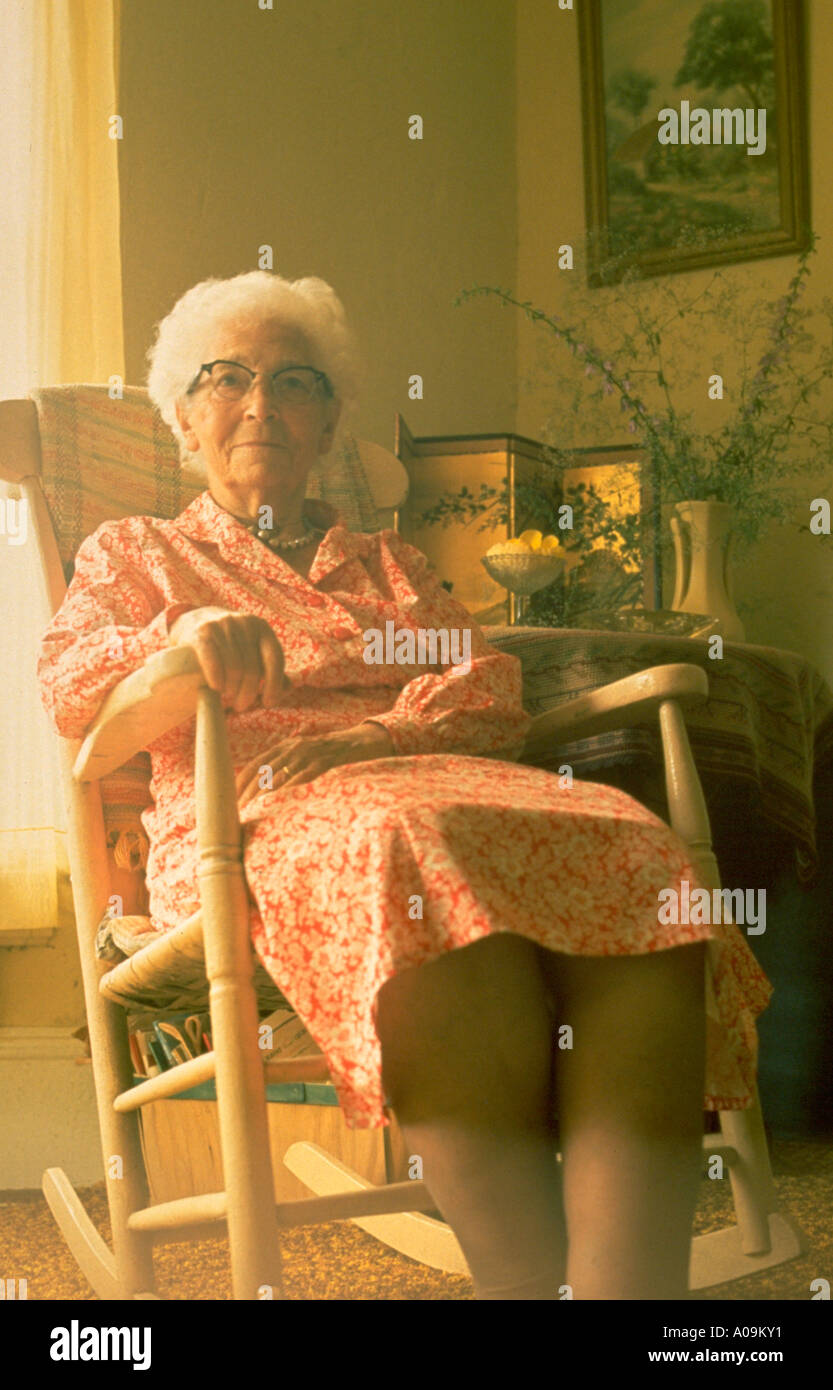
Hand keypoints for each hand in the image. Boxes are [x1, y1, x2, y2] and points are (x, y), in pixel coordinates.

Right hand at [169, 608, 287, 711]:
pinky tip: (216, 687)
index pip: (275, 659)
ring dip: (231, 689)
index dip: (274, 685)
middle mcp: (245, 623)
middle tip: (241, 705)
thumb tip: (289, 687)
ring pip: (234, 668)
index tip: (267, 702)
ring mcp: (223, 624)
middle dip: (247, 693)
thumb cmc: (229, 647)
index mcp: (263, 628)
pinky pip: (214, 661)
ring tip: (227, 695)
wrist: (194, 624)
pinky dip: (217, 679)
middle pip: (253, 669)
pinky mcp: (202, 632)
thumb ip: (270, 669)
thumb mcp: (252, 652)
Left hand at [236, 722, 394, 803]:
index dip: (241, 782)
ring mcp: (310, 753)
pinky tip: (281, 802)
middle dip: (248, 792)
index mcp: (287, 746)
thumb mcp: (307, 755)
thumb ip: (289, 767)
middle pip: (263, 771)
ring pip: (280, 774)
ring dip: (264, 794)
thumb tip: (268, 789)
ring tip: (253, 812)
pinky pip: (304, 776)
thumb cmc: (333, 754)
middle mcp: (294, 747)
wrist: (364, 740)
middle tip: (238, 813)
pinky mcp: (325, 761)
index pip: (256, 764)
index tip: (230, 801)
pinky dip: (290, 789)